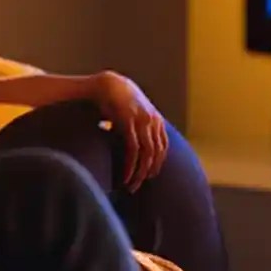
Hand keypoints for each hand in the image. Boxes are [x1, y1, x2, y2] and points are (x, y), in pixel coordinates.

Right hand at [92, 71, 168, 191]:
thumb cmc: (117, 100)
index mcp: (156, 119)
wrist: (107, 84)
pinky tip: (125, 176)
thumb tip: (136, 146)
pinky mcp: (129, 122)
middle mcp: (153, 121)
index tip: (148, 176)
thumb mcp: (132, 114)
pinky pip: (133, 149)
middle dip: (148, 172)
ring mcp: (142, 121)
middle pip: (156, 153)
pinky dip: (130, 166)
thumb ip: (138, 128)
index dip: (157, 163)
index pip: (163, 147)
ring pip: (147, 154)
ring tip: (131, 185)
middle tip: (138, 186)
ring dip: (139, 173)